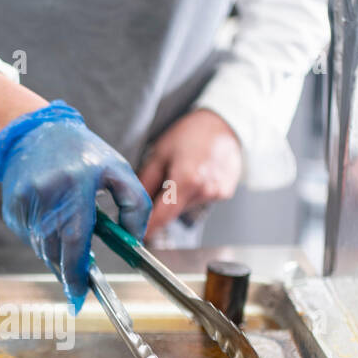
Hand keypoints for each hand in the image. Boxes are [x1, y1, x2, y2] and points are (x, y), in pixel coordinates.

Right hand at [0, 102, 150, 310]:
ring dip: (58, 252)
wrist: (35, 132)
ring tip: (68, 232)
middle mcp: (46, 194)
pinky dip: (44, 239)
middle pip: (56, 251)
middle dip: (69, 269)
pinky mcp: (12, 208)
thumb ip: (136, 206)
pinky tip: (52, 220)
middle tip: (80, 278)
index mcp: (75, 185)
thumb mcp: (119, 169)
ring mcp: (24, 202)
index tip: (80, 295)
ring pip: (42, 248)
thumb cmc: (83, 152)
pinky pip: (30, 238)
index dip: (76, 273)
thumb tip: (134, 243)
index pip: (74, 240)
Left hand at [138, 109, 243, 239]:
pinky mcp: (225, 193)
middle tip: (159, 185)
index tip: (135, 234)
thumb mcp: (160, 153)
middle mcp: (205, 190)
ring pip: (186, 207)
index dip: (146, 228)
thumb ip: (145, 182)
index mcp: (186, 179)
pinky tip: (197, 174)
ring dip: (178, 198)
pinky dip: (193, 193)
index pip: (161, 216)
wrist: (224, 123)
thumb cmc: (191, 133)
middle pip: (173, 213)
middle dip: (160, 207)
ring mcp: (217, 193)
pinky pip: (200, 200)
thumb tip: (132, 204)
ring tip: (182, 172)